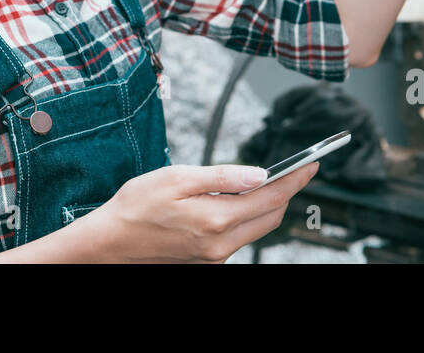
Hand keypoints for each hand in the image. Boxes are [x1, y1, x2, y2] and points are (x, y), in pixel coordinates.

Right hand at [82, 161, 320, 262]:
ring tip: (268, 181)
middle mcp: (221, 244)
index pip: (272, 197)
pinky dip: (248, 217)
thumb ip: (222, 176)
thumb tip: (259, 173)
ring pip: (257, 228)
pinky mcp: (207, 260)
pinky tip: (238, 200)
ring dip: (268, 205)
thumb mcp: (177, 178)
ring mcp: (215, 256)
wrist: (110, 243)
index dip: (296, 178)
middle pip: (271, 216)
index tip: (313, 164)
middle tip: (296, 170)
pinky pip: (239, 236)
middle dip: (288, 192)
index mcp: (216, 219)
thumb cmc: (137, 205)